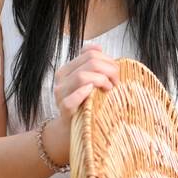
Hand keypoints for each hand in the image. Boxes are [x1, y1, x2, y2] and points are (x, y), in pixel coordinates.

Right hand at [46, 45, 119, 162]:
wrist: (70, 130)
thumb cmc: (84, 105)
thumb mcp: (88, 82)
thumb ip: (92, 65)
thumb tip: (99, 47)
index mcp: (67, 69)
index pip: (90, 53)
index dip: (108, 60)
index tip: (116, 73)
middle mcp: (61, 79)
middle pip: (90, 63)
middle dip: (110, 70)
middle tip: (117, 82)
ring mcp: (60, 94)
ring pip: (82, 77)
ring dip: (102, 81)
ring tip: (110, 89)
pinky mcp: (63, 110)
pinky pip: (72, 99)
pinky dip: (85, 93)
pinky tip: (94, 93)